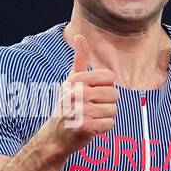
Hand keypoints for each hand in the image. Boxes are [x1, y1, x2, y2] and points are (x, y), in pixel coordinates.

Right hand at [47, 34, 118, 155]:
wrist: (55, 134)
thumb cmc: (68, 105)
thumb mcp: (72, 80)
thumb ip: (80, 59)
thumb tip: (80, 36)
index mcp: (77, 80)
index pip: (110, 77)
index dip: (106, 86)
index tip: (93, 93)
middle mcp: (77, 93)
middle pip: (115, 94)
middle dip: (107, 103)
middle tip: (91, 108)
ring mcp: (80, 110)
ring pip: (114, 110)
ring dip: (105, 116)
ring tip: (90, 117)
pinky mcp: (85, 126)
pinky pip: (110, 124)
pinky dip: (104, 128)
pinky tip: (91, 127)